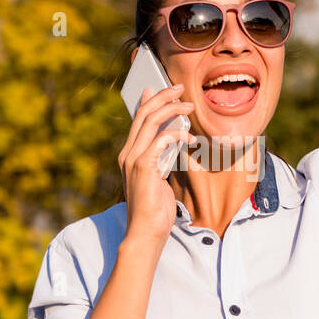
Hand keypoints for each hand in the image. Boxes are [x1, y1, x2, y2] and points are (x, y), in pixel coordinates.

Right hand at [117, 85, 193, 245]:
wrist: (146, 231)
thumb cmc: (155, 209)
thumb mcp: (158, 177)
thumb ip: (160, 158)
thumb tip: (172, 141)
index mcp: (129, 154)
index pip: (137, 119)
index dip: (149, 100)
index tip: (160, 87)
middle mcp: (127, 153)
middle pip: (144, 114)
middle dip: (163, 96)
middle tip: (181, 88)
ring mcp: (133, 159)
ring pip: (151, 121)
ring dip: (172, 109)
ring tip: (190, 106)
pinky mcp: (144, 167)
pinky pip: (161, 140)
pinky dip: (177, 134)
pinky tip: (191, 137)